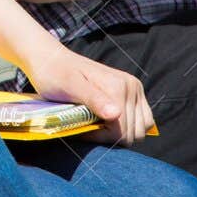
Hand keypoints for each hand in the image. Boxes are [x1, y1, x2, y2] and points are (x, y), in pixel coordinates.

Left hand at [23, 45, 155, 144]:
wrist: (53, 60)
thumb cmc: (55, 74)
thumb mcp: (70, 86)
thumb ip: (93, 100)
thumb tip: (116, 115)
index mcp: (118, 86)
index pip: (121, 131)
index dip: (100, 136)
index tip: (81, 128)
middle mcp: (131, 86)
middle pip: (132, 133)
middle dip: (109, 136)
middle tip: (86, 125)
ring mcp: (134, 89)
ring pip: (140, 130)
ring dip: (120, 133)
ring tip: (96, 123)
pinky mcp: (134, 93)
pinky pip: (143, 121)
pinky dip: (128, 128)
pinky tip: (108, 122)